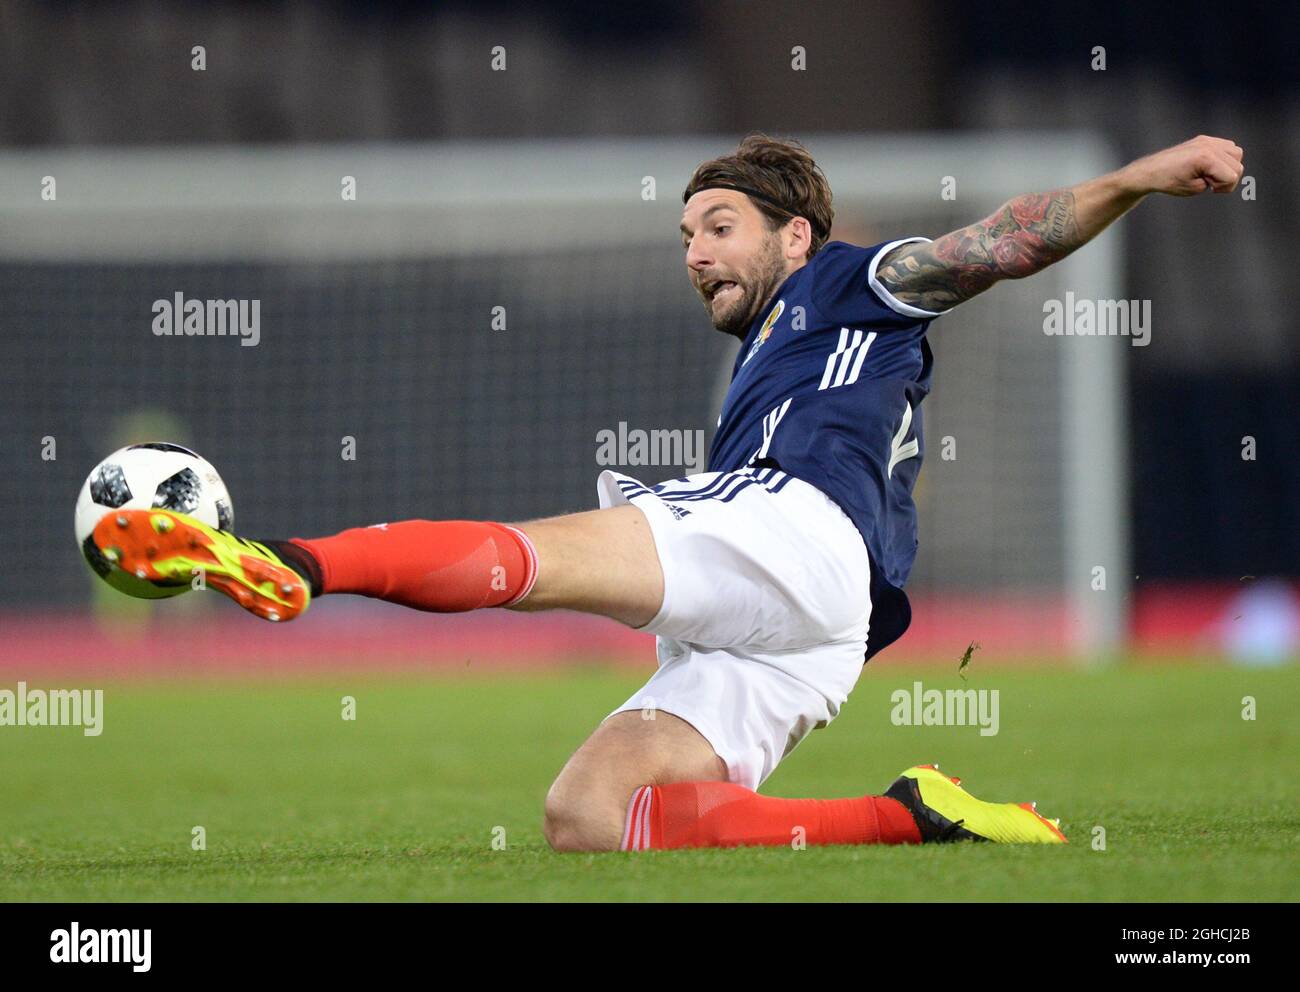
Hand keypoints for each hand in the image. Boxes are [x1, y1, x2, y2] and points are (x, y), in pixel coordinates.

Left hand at [1120, 135, 1244, 196]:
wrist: (1150, 171)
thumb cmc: (1169, 182)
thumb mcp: (1195, 188)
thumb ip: (1216, 181)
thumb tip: (1229, 172)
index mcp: (1205, 157)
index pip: (1232, 175)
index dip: (1224, 187)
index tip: (1210, 189)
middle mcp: (1209, 145)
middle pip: (1237, 164)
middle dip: (1227, 178)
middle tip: (1208, 182)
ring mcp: (1207, 140)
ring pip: (1236, 154)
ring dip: (1228, 167)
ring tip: (1210, 174)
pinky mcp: (1204, 139)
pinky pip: (1227, 147)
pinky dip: (1224, 158)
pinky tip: (1209, 166)